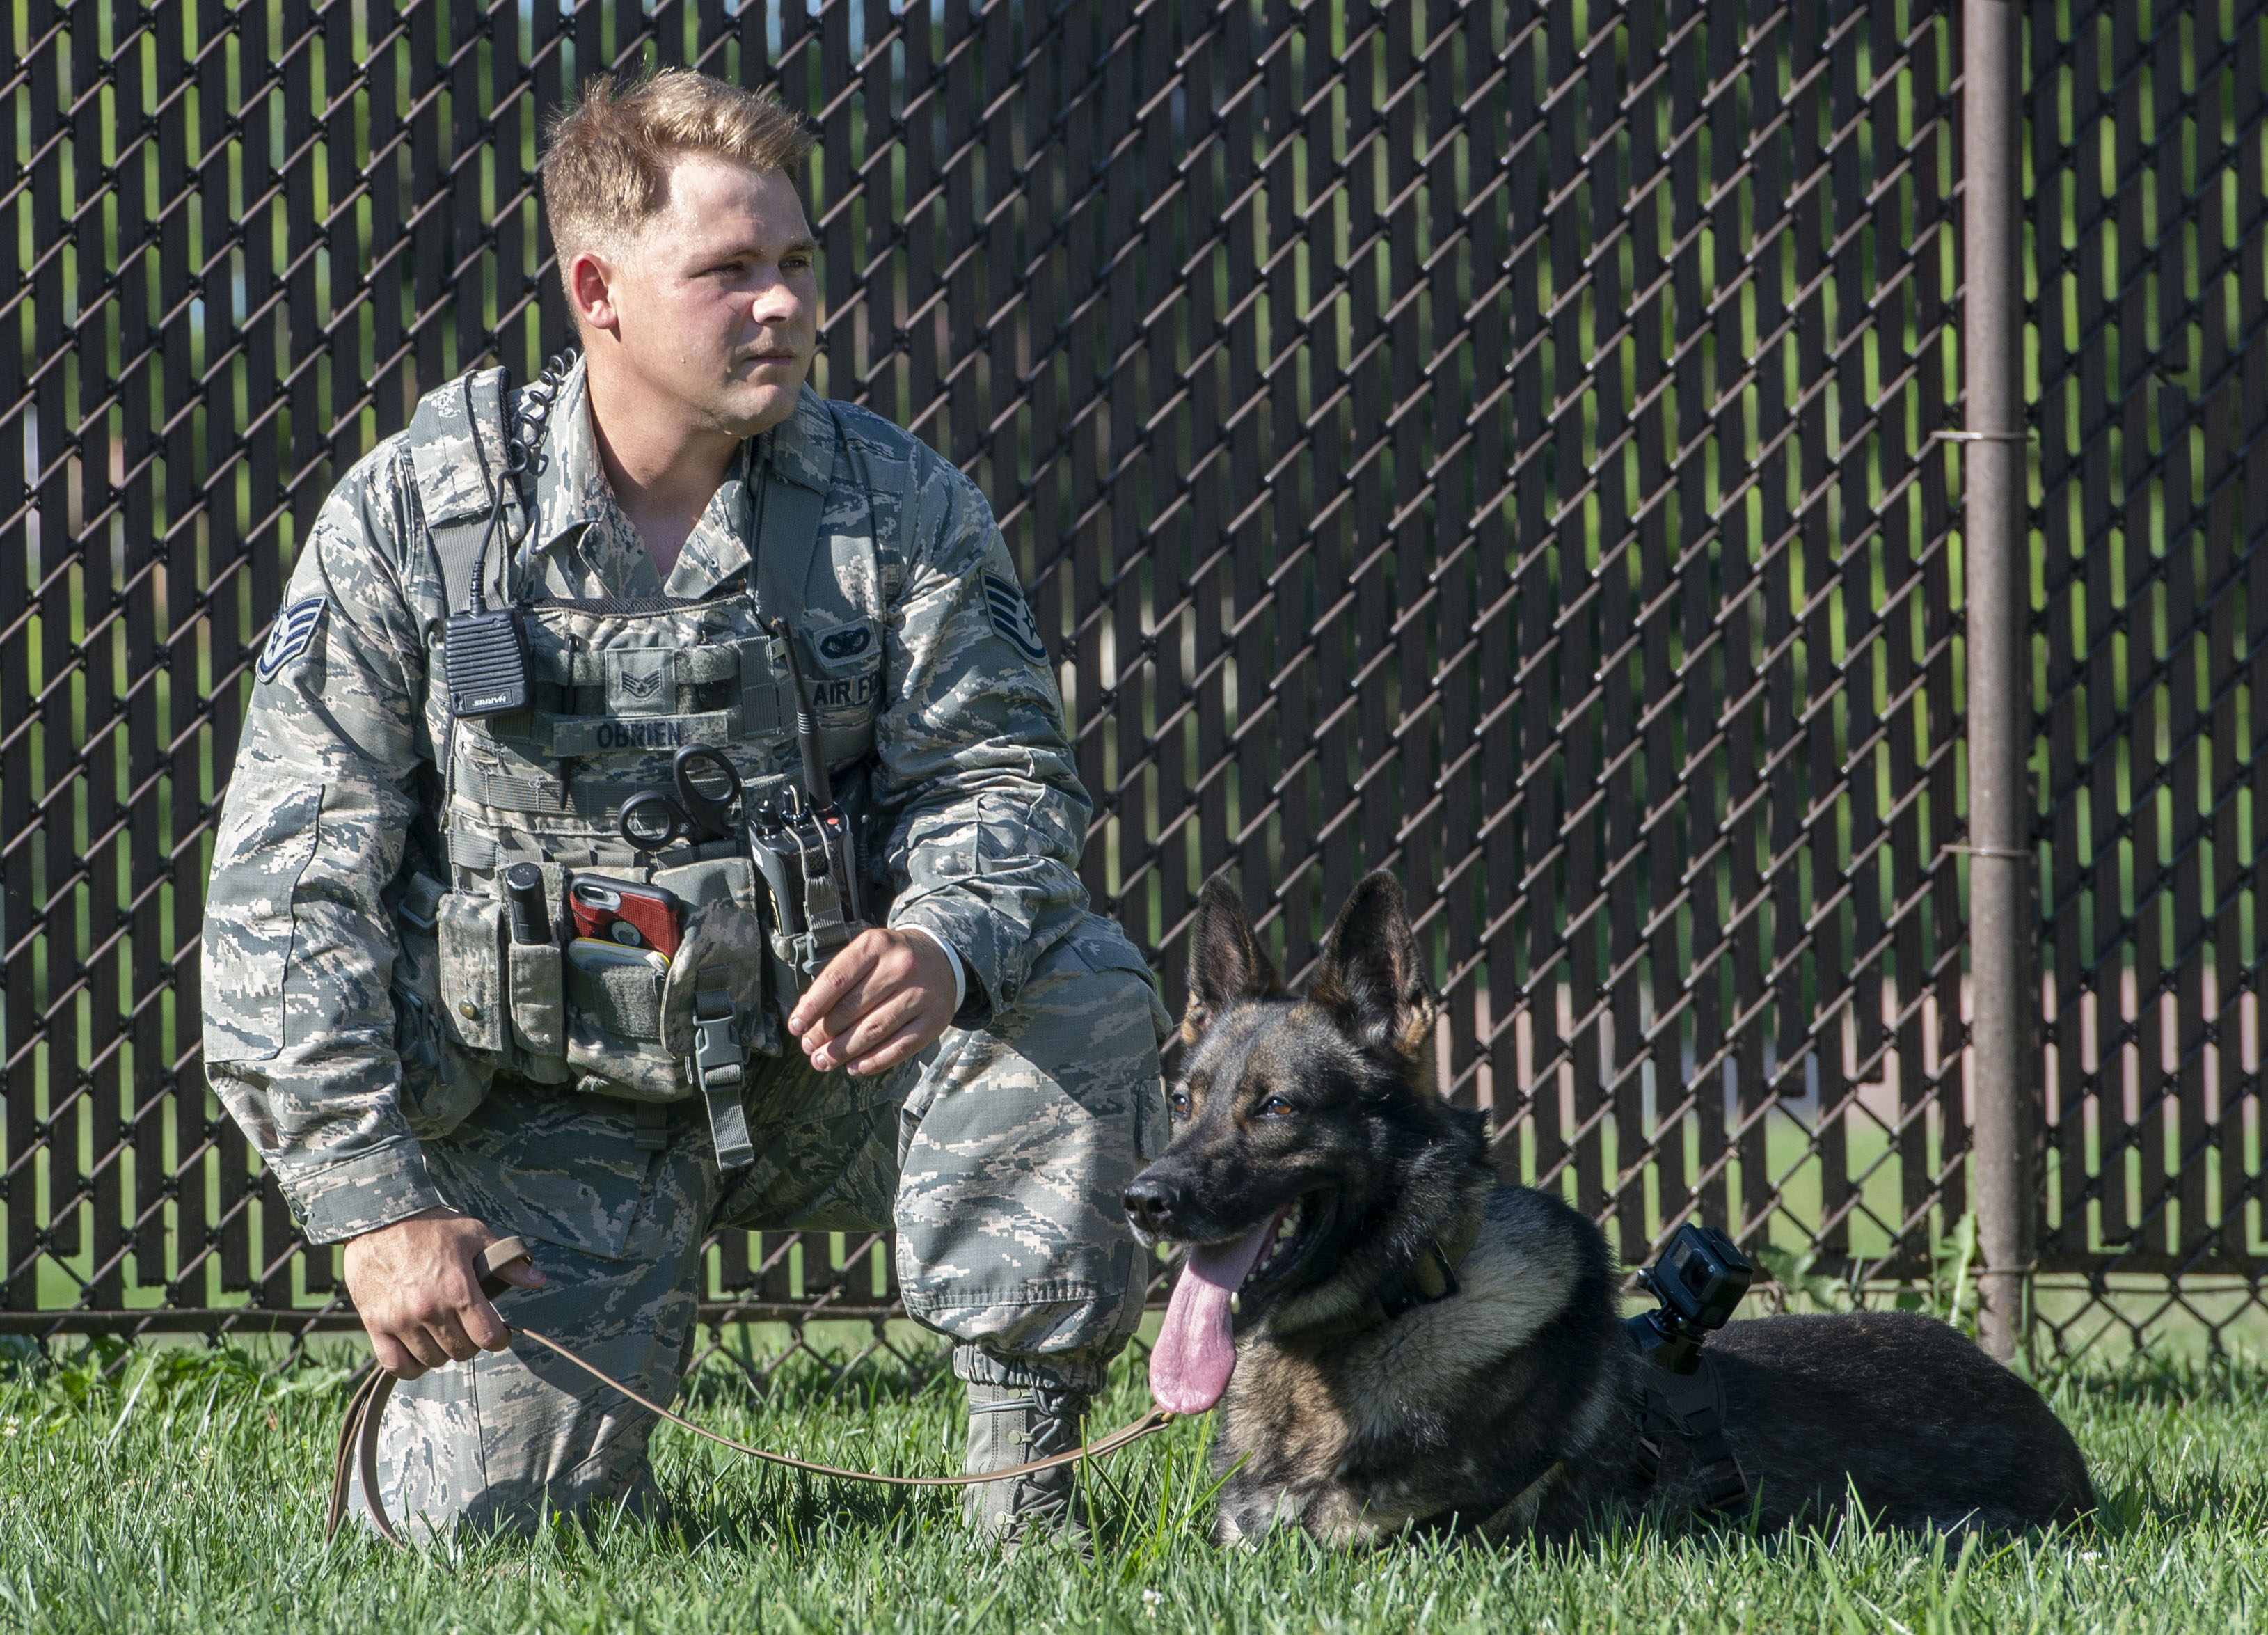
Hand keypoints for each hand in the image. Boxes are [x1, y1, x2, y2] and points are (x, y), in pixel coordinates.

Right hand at [342, 1207, 543, 1379]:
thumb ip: (507, 1262)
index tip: (499, 1334)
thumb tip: (538, 1280)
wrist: (378, 1218)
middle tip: (470, 1329)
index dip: (499, 1339)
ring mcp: (401, 1320)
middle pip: (462, 1351)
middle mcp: (430, 1310)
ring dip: (443, 1352)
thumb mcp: (474, 1234)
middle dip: (472, 1343)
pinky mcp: (375, 1324)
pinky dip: (410, 1366)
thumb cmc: (430, 1224)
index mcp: (459, 1289)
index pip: (488, 1337)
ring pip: (432, 1360)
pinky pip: (396, 1365)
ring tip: (445, 1336)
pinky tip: (419, 1354)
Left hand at [787, 926, 957, 1075]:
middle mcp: (901, 966)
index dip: (811, 1008)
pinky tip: (854, 1067)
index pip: (835, 980)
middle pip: (852, 1008)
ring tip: (824, 1061)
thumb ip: (838, 979)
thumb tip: (808, 1017)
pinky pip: (900, 1047)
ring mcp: (921, 993)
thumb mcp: (866, 953)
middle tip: (809, 1047)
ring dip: (843, 1051)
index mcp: (876, 945)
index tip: (796, 1026)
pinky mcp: (936, 1018)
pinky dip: (873, 1061)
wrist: (942, 957)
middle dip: (824, 1033)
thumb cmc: (894, 958)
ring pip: (874, 1030)